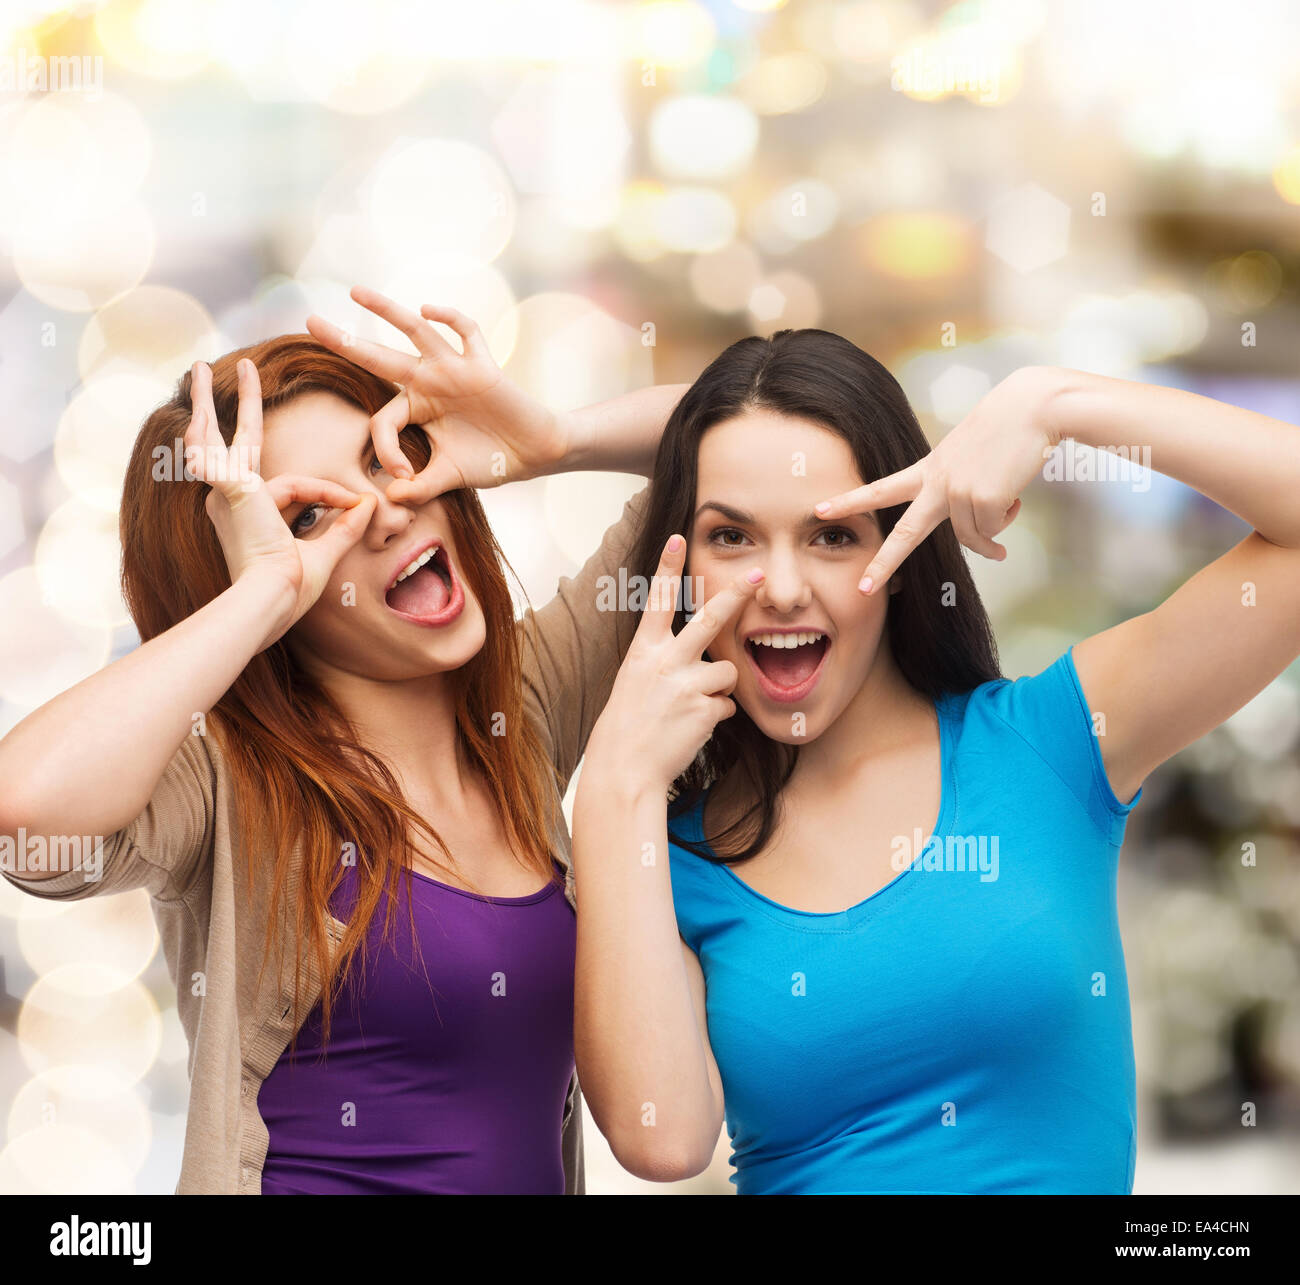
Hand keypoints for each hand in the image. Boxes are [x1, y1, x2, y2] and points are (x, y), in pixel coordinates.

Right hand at [187, 358, 376, 644]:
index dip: (331, 494)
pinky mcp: (232, 489)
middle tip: (237, 369)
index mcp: (248, 513)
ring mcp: (227, 493)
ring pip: (219, 438)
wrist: (271, 600)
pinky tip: (198, 411)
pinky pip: (256, 465)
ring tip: (199, 369)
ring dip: (206, 402)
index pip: (293, 485)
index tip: (359, 504)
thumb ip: (345, 528)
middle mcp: (230, 499)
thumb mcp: (325, 553)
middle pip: (236, 442)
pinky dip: (247, 454)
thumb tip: (367, 504)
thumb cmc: (290, 590)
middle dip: (239, 405)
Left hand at [305, 285, 568, 503]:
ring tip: (355, 291)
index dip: (386, 450)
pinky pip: (466, 332)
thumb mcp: (449, 476)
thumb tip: (390, 498)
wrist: (535, 454)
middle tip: (310, 321)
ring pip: (414, 333)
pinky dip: (449, 318)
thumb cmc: (491, 461)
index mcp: (417, 409)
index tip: (401, 477)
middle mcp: (428, 383)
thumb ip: (420, 486)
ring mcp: (453, 370)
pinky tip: (428, 308)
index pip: (383, 421)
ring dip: (385, 311)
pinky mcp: (482, 366)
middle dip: (345, 341)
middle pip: (378, 358)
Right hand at [585, 536, 765, 791]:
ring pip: (727, 672)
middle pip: (710, 620)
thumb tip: (705, 659)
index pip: (655, 601)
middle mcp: (665, 662)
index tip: (677, 538)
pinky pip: (727, 705)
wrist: (625, 770)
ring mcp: (687, 685)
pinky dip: (715, 716)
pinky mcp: (706, 709)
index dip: (667, 568)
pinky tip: (691, 728)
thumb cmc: (628, 728)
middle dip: (736, 594)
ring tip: (689, 708)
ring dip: (718, 689)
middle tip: (758, 574)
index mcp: (643, 652)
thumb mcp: (636, 684)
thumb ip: (665, 663)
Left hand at [813, 365, 1061, 593]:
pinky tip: (1015, 494)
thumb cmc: (1005, 429)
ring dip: (993, 530)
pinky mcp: (984, 499)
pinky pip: (994, 530)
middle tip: (863, 588)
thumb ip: (958, 491)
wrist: (1034, 407)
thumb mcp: (967, 457)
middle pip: (905, 533)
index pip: (881, 488)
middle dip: (883, 564)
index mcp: (929, 468)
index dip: (850, 501)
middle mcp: (937, 483)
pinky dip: (1008, 521)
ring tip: (1008, 500)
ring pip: (972, 537)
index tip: (820, 510)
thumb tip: (977, 535)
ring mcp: (959, 492)